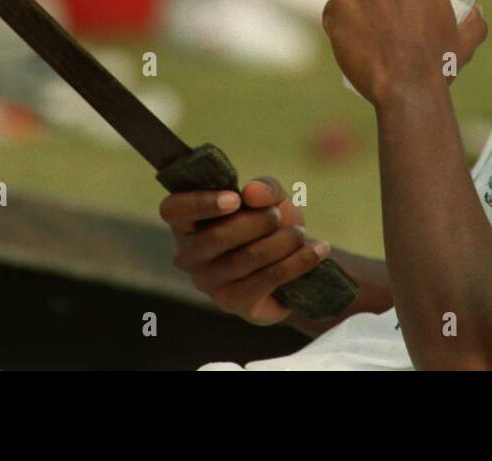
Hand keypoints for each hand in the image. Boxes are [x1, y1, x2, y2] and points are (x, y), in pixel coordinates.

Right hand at [158, 176, 329, 325]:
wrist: (292, 258)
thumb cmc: (269, 220)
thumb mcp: (270, 195)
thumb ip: (264, 188)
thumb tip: (253, 193)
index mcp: (185, 221)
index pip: (173, 209)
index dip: (201, 202)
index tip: (235, 198)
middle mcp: (188, 255)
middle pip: (217, 237)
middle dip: (258, 222)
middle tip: (279, 215)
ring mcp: (207, 282)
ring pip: (246, 258)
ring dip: (282, 241)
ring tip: (300, 232)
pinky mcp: (233, 302)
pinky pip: (268, 279)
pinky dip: (298, 262)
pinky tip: (318, 250)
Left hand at [322, 0, 488, 106]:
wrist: (407, 88)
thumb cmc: (437, 67)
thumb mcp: (464, 42)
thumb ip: (474, 22)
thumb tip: (477, 10)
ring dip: (354, 0)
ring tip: (365, 29)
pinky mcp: (336, 5)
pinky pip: (334, 6)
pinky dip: (339, 20)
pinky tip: (352, 40)